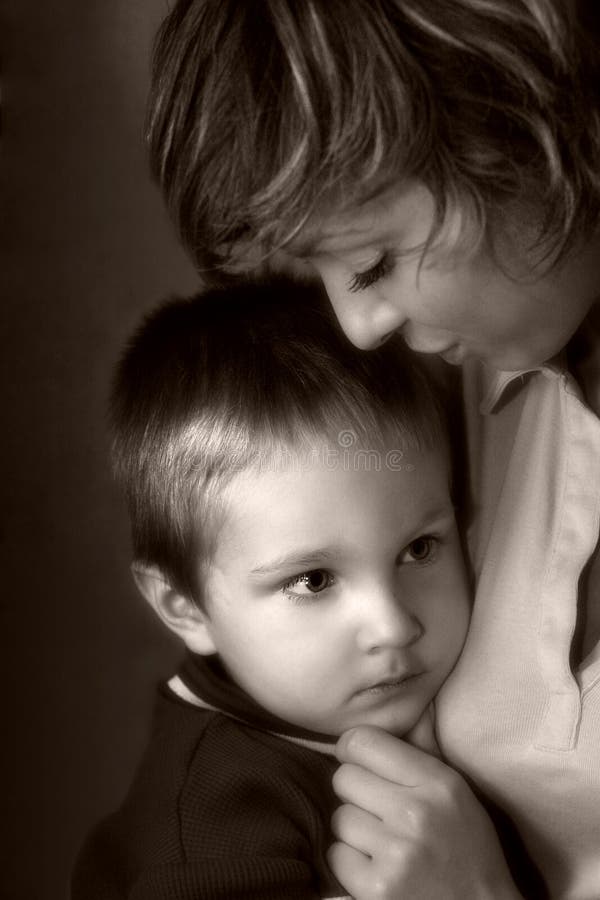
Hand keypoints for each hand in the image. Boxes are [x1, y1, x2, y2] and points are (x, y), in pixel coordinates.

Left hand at [328, 725, 522, 899]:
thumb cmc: (468, 850)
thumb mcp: (457, 794)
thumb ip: (426, 750)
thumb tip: (416, 703)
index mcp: (438, 783)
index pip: (363, 741)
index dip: (355, 750)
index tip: (362, 763)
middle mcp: (416, 814)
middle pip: (344, 777)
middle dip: (357, 794)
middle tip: (380, 811)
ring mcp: (395, 854)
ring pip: (339, 818)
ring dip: (355, 832)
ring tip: (385, 843)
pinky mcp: (376, 889)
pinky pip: (337, 856)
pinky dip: (351, 864)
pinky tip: (379, 869)